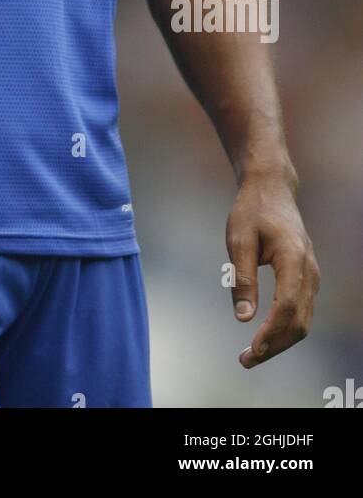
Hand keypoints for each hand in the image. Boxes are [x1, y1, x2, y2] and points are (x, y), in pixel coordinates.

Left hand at [226, 171, 319, 367]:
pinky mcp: (307, 277)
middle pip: (299, 321)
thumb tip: (244, 319)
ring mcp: (311, 274)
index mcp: (292, 258)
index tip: (252, 350)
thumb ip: (242, 278)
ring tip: (252, 354)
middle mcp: (309, 270)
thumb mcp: (238, 239)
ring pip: (303, 320)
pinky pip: (302, 311)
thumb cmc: (251, 211)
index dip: (271, 333)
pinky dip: (285, 328)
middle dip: (275, 346)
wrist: (272, 189)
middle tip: (246, 360)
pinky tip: (265, 336)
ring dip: (280, 341)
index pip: (286, 306)